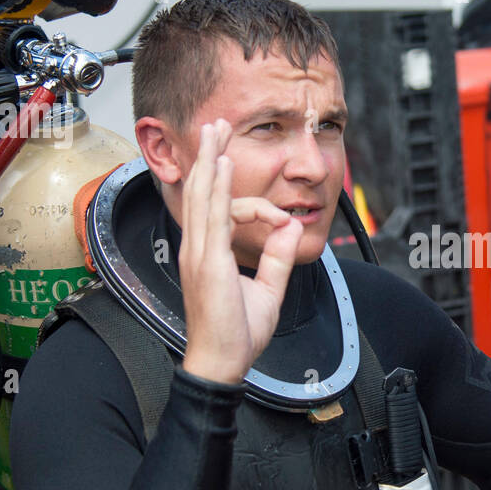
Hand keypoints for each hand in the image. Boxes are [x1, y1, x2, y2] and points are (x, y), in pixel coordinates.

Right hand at [179, 119, 303, 383]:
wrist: (221, 364)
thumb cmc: (237, 334)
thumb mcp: (268, 290)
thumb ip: (278, 258)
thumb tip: (292, 228)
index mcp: (208, 254)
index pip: (224, 212)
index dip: (257, 206)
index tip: (284, 220)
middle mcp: (198, 249)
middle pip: (202, 191)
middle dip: (210, 156)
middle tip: (214, 125)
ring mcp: (199, 254)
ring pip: (203, 196)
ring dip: (210, 160)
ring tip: (215, 131)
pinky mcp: (207, 262)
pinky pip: (212, 217)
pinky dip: (217, 188)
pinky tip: (223, 164)